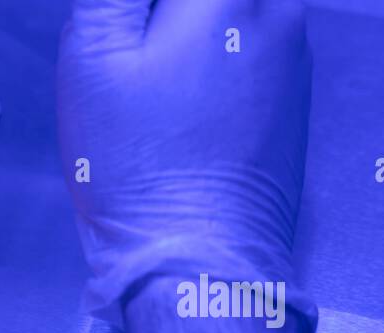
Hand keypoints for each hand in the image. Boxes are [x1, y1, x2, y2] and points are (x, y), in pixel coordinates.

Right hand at [56, 0, 312, 320]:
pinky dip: (209, 67)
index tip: (114, 36)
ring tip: (150, 96)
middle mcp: (274, 12)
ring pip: (226, 16)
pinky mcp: (292, 97)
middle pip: (201, 0)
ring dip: (182, 39)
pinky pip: (245, 51)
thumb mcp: (91, 60)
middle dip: (156, 21)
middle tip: (125, 67)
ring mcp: (292, 55)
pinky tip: (179, 116)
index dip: (130, 13)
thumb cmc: (138, 170)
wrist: (195, 257)